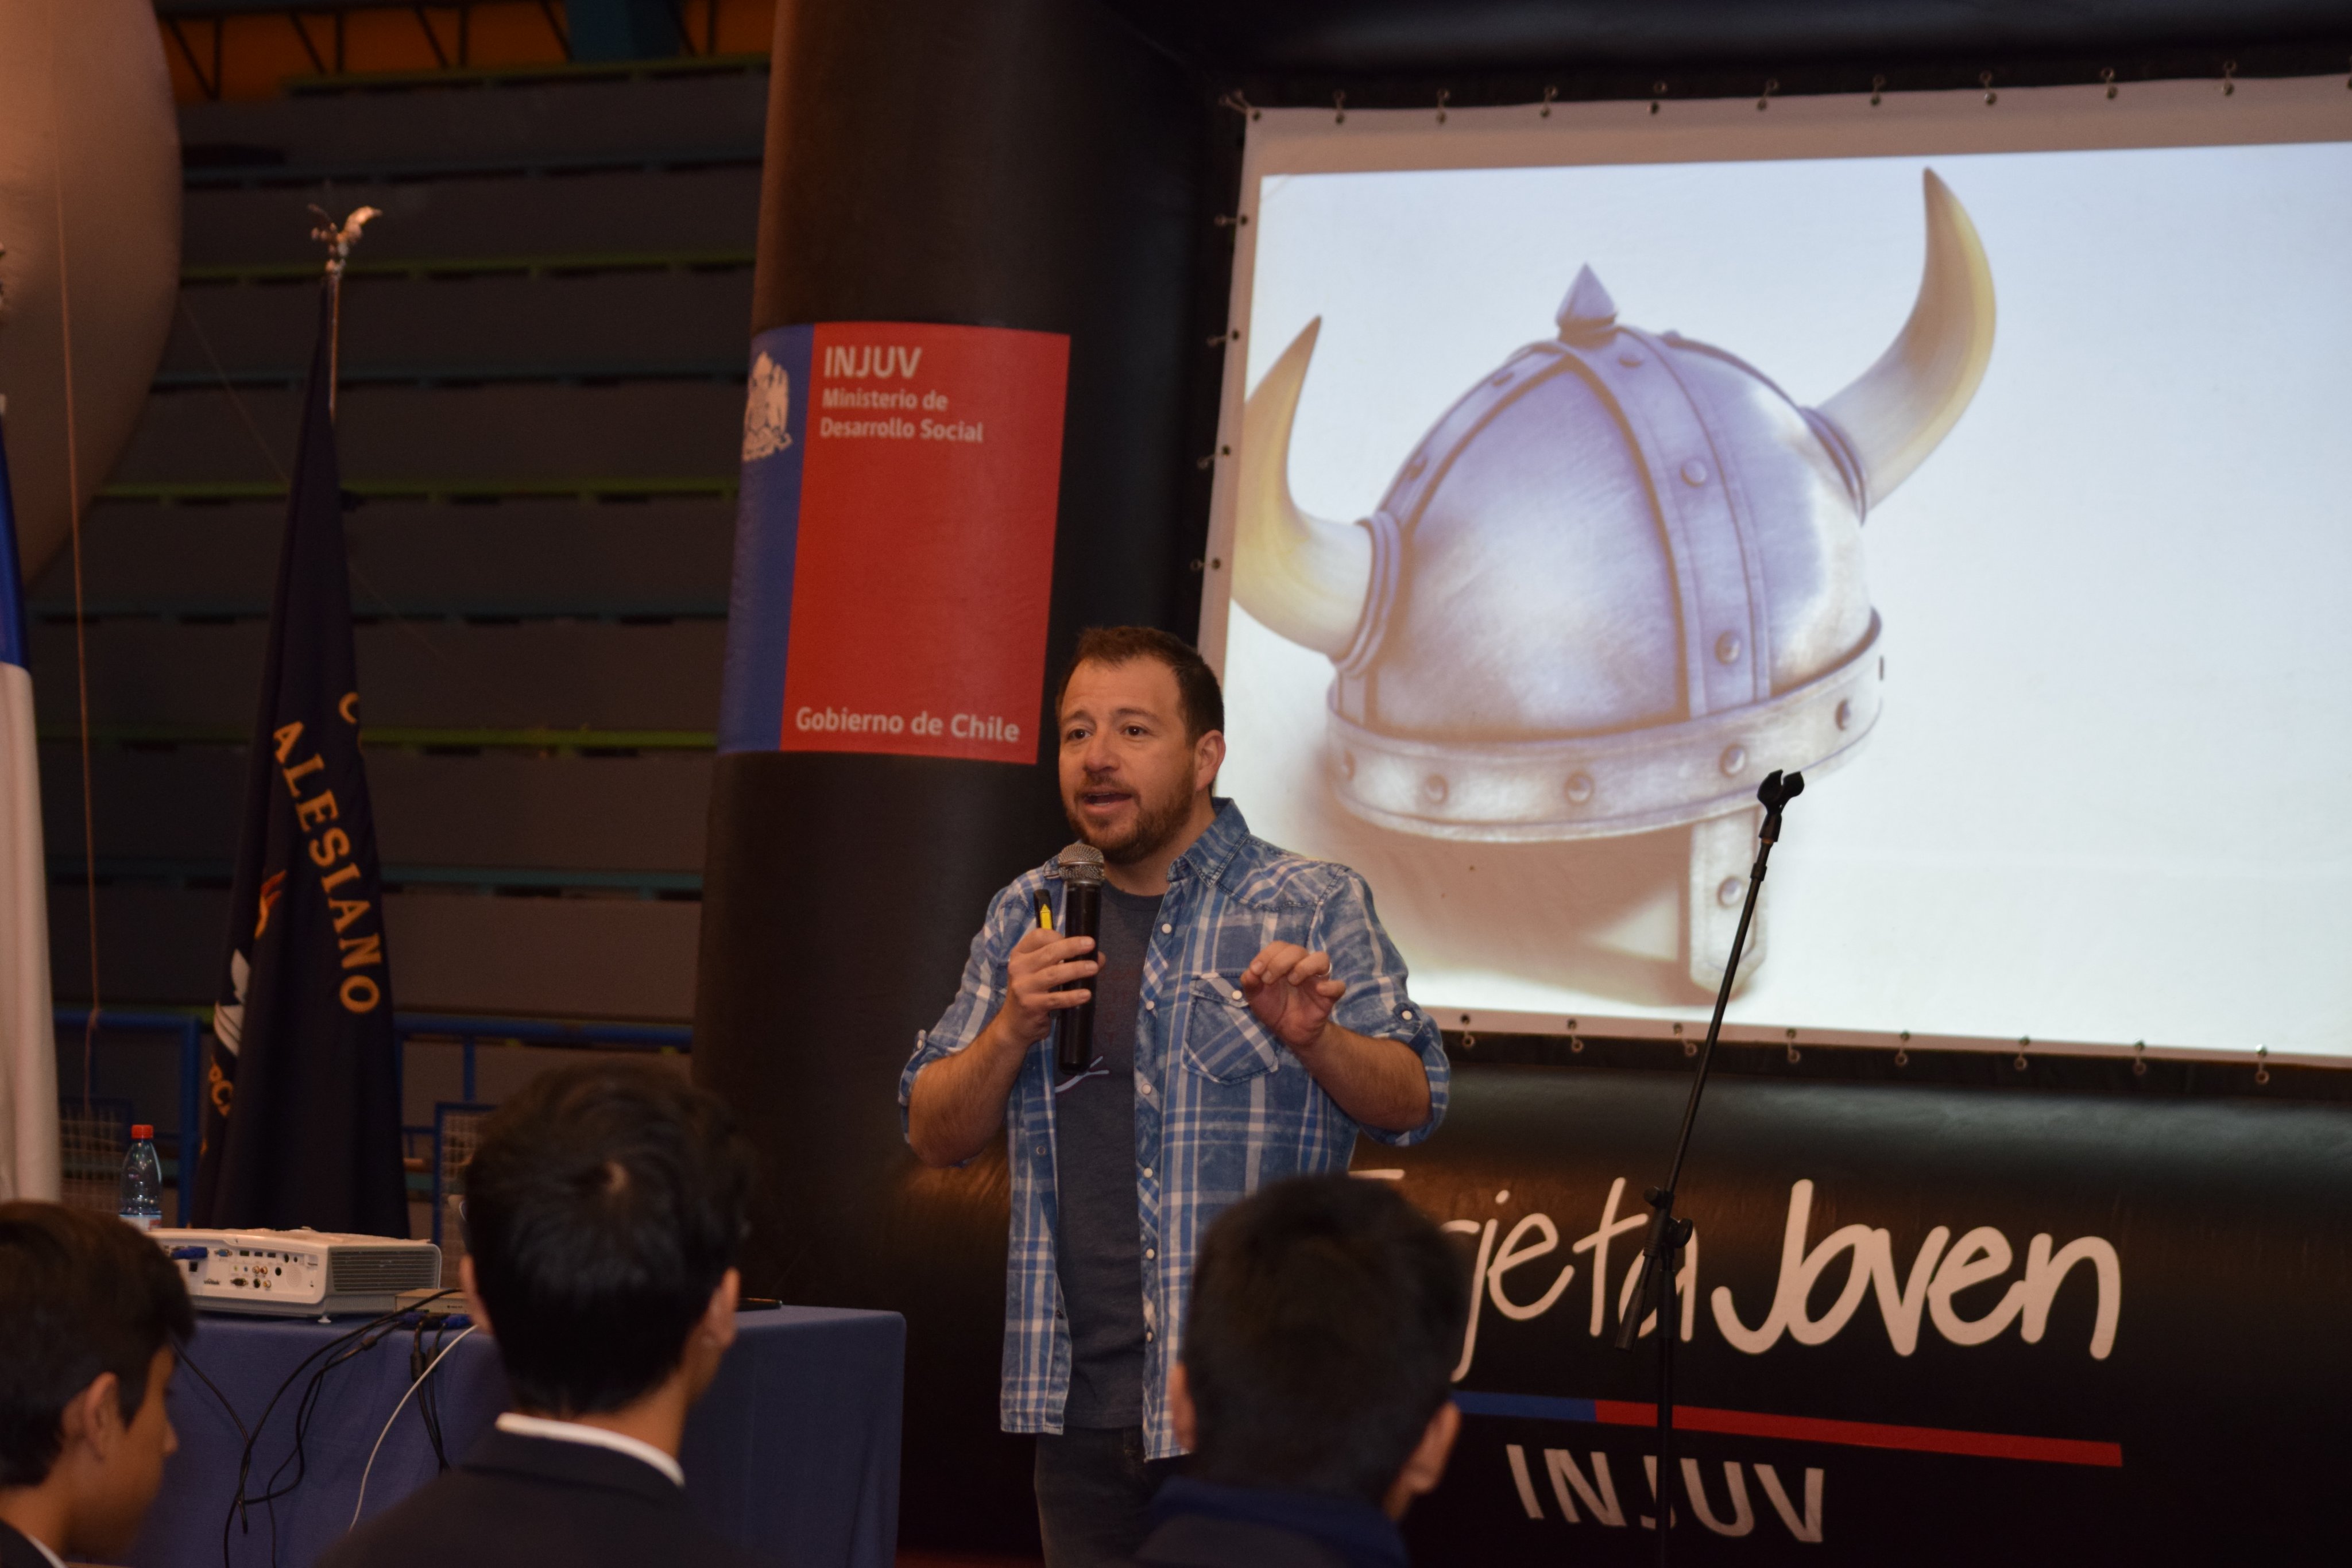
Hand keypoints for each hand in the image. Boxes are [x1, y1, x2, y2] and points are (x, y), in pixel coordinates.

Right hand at [995, 925, 1097, 1045]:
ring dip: (1076, 969)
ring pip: (1053, 974)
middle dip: (1072, 947)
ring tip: (1094, 968)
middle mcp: (1018, 968)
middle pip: (1048, 952)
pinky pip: (1055, 999)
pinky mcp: (1031, 1006)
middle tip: (1090, 945)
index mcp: (1020, 955)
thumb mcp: (1040, 973)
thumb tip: (1098, 957)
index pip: (1038, 936)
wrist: (1014, 1024)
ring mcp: (1023, 987)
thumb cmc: (1032, 993)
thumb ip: (1064, 961)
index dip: (1058, 936)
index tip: (1075, 941)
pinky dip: (1072, 996)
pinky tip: (1086, 994)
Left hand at [1239, 942, 1345, 1052]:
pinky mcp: (1328, 997)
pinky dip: (1331, 986)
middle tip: (1269, 980)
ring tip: (1293, 981)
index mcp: (1284, 962)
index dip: (1267, 955)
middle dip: (1280, 962)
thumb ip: (1250, 982)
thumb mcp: (1255, 996)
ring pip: (1322, 958)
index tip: (1256, 972)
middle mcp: (1302, 966)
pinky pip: (1338, 986)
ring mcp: (1317, 980)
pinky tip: (1319, 990)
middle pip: (1298, 950)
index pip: (1279, 946)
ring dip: (1305, 966)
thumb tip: (1251, 971)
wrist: (1288, 1031)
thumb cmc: (1273, 1007)